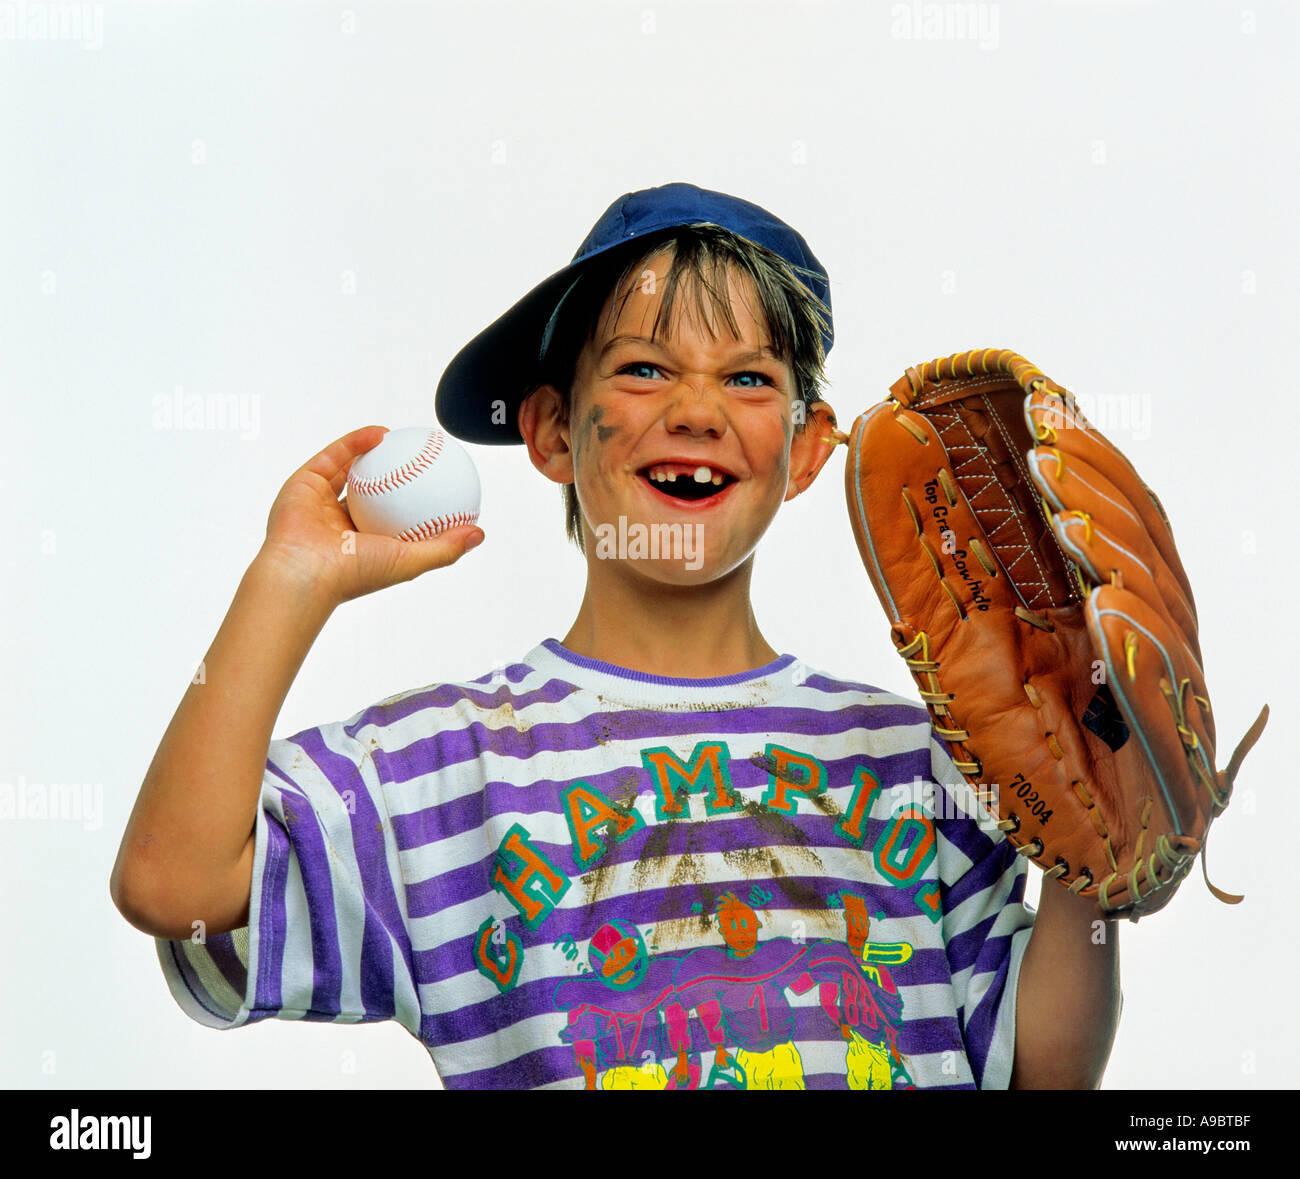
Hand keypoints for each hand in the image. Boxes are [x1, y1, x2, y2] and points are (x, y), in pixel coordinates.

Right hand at [257, 425, 483, 607]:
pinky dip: (357, 443)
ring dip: (377, 452)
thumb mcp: (409, 561)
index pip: (397, 518)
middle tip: (424, 456)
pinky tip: (381, 434)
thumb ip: (444, 548)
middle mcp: (341, 523)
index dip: (419, 501)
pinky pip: (335, 457)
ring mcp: (320, 503)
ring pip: (352, 470)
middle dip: (397, 473)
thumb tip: (479, 533)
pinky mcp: (304, 483)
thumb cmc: (355, 572)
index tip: (443, 485)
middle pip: (374, 492)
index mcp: (363, 544)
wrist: (303, 571)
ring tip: (405, 438)